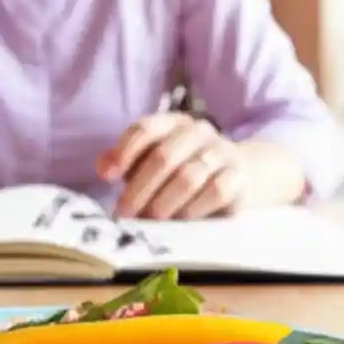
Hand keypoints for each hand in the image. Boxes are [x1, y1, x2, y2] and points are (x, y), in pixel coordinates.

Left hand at [96, 113, 248, 219]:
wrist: (239, 174)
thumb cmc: (184, 170)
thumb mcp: (152, 162)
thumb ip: (126, 163)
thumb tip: (103, 168)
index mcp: (172, 123)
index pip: (145, 129)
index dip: (123, 151)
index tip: (108, 176)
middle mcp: (198, 132)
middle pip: (164, 156)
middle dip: (140, 188)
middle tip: (125, 212)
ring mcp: (221, 152)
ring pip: (188, 176)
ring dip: (164, 202)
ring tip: (151, 220)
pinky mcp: (238, 176)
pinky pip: (215, 191)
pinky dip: (193, 208)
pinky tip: (180, 220)